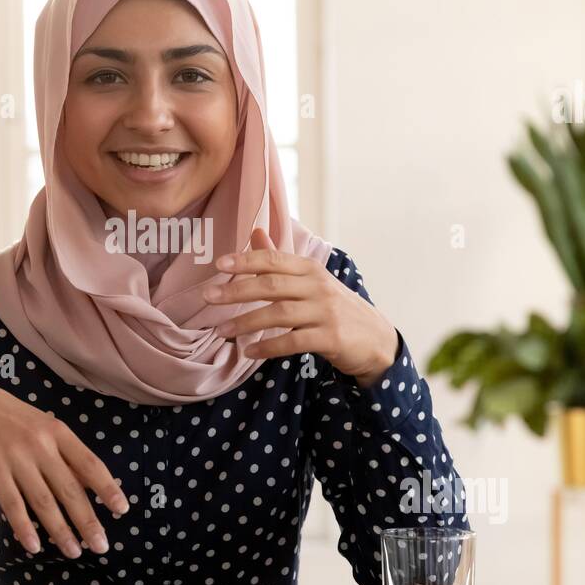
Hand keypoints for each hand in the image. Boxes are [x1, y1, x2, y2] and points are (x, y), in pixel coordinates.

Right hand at [0, 376, 129, 558]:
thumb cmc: (5, 415)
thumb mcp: (40, 423)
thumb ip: (61, 450)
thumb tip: (86, 483)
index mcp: (57, 431)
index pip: (90, 464)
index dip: (108, 488)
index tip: (122, 509)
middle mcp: (40, 445)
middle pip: (70, 490)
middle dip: (88, 521)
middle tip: (101, 545)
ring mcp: (16, 459)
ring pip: (44, 502)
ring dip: (60, 530)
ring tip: (74, 551)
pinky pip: (13, 505)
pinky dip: (24, 528)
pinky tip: (34, 545)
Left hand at [203, 228, 399, 386]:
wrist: (375, 338)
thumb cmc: (334, 307)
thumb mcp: (310, 280)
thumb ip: (280, 259)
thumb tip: (255, 232)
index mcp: (310, 269)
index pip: (274, 259)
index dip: (245, 260)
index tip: (219, 265)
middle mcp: (318, 287)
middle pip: (272, 285)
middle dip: (237, 290)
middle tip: (209, 297)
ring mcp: (326, 312)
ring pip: (279, 314)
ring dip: (246, 322)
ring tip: (222, 331)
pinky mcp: (331, 338)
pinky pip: (293, 342)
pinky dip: (269, 347)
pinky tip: (250, 352)